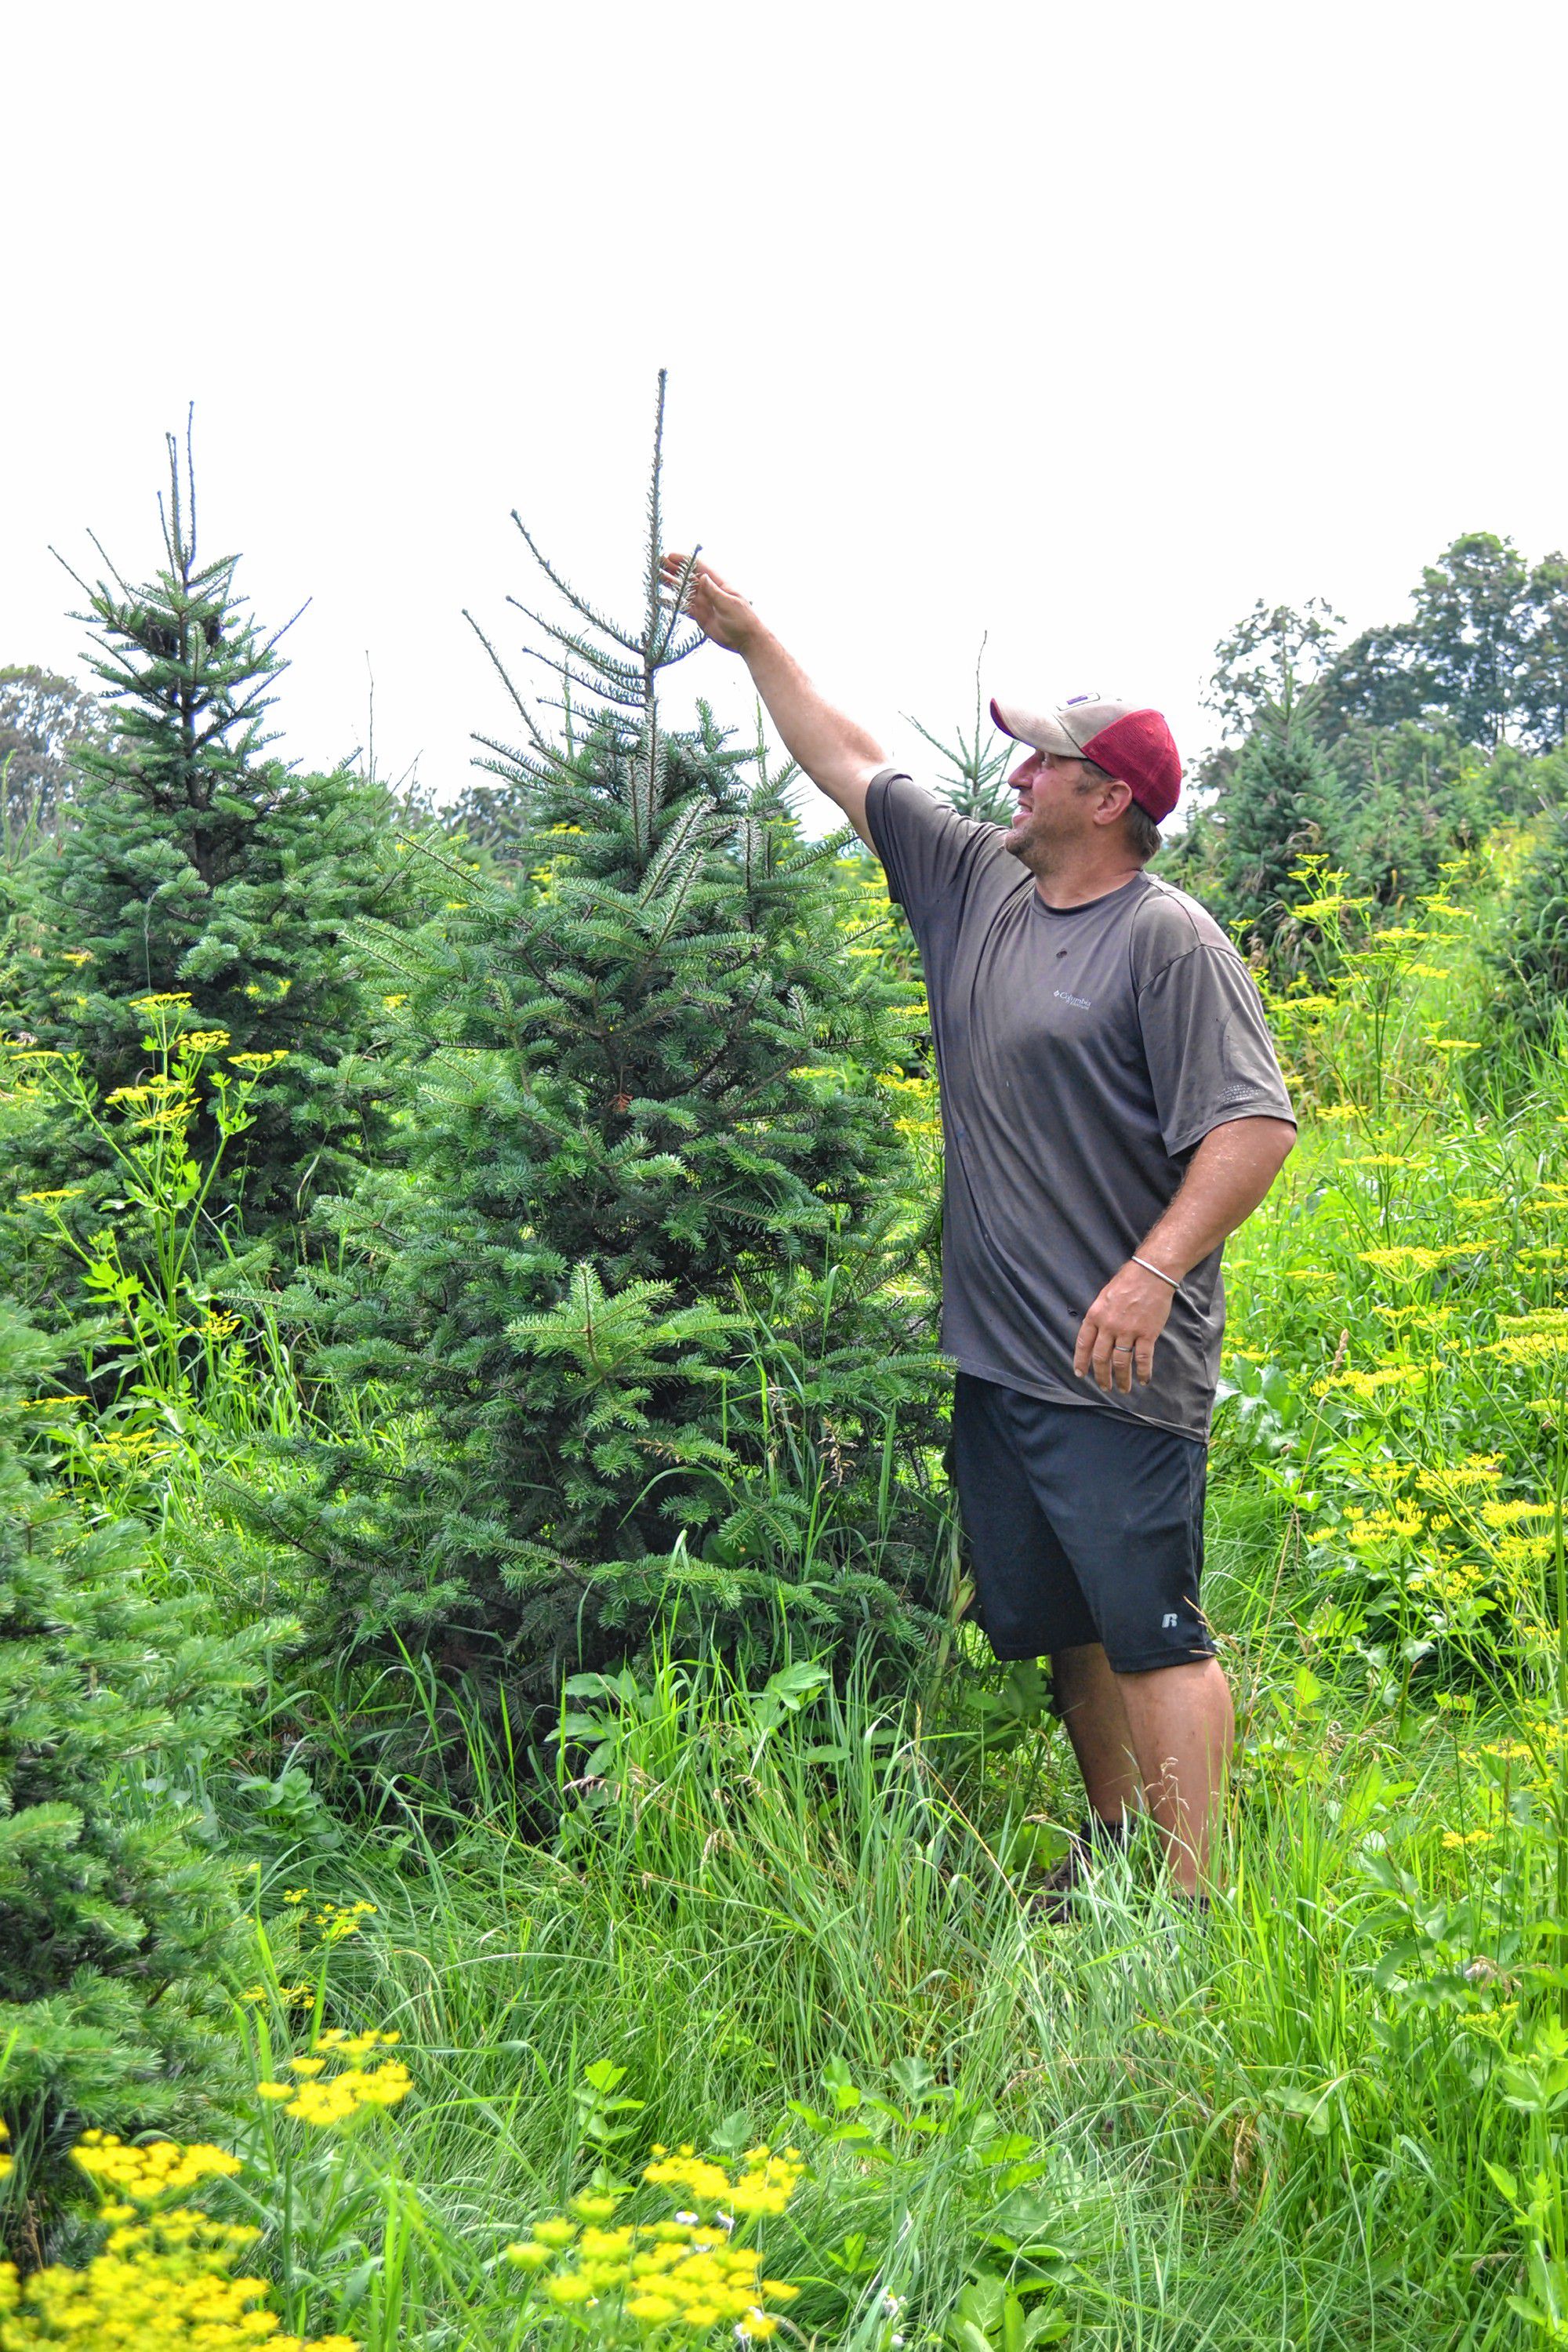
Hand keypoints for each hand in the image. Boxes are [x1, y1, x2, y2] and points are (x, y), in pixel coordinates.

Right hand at [659, 551, 762, 656]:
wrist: (746, 640)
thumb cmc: (743, 619)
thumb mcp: (729, 603)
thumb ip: (714, 591)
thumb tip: (702, 576)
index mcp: (719, 584)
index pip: (699, 568)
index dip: (685, 561)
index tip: (670, 556)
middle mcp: (709, 591)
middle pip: (688, 577)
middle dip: (674, 570)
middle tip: (658, 562)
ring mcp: (703, 603)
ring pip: (683, 591)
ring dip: (671, 584)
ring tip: (657, 577)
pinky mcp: (700, 616)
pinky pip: (683, 608)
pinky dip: (672, 604)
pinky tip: (661, 599)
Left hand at [1073, 1261, 1176, 1394]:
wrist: (1151, 1273)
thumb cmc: (1128, 1281)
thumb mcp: (1104, 1297)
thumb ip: (1099, 1317)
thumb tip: (1096, 1335)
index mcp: (1095, 1315)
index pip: (1083, 1343)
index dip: (1081, 1361)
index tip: (1080, 1373)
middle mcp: (1108, 1326)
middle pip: (1101, 1358)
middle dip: (1101, 1376)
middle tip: (1103, 1387)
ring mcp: (1128, 1331)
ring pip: (1121, 1363)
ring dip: (1121, 1379)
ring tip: (1122, 1389)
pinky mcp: (1147, 1334)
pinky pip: (1143, 1359)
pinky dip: (1143, 1372)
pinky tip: (1143, 1380)